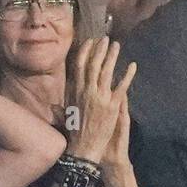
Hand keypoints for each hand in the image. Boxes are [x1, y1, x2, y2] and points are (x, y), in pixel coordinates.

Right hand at [68, 37, 134, 164]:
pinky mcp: (112, 106)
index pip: (79, 67)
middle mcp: (87, 91)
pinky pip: (121, 87)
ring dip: (112, 57)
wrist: (84, 147)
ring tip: (117, 45)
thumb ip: (62, 105)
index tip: (89, 42)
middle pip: (93, 65)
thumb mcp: (65, 115)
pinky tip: (132, 65)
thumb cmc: (73, 132)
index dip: (85, 53)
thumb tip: (54, 102)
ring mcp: (100, 98)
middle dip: (99, 50)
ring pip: (106, 72)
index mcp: (75, 92)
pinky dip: (127, 75)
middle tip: (105, 39)